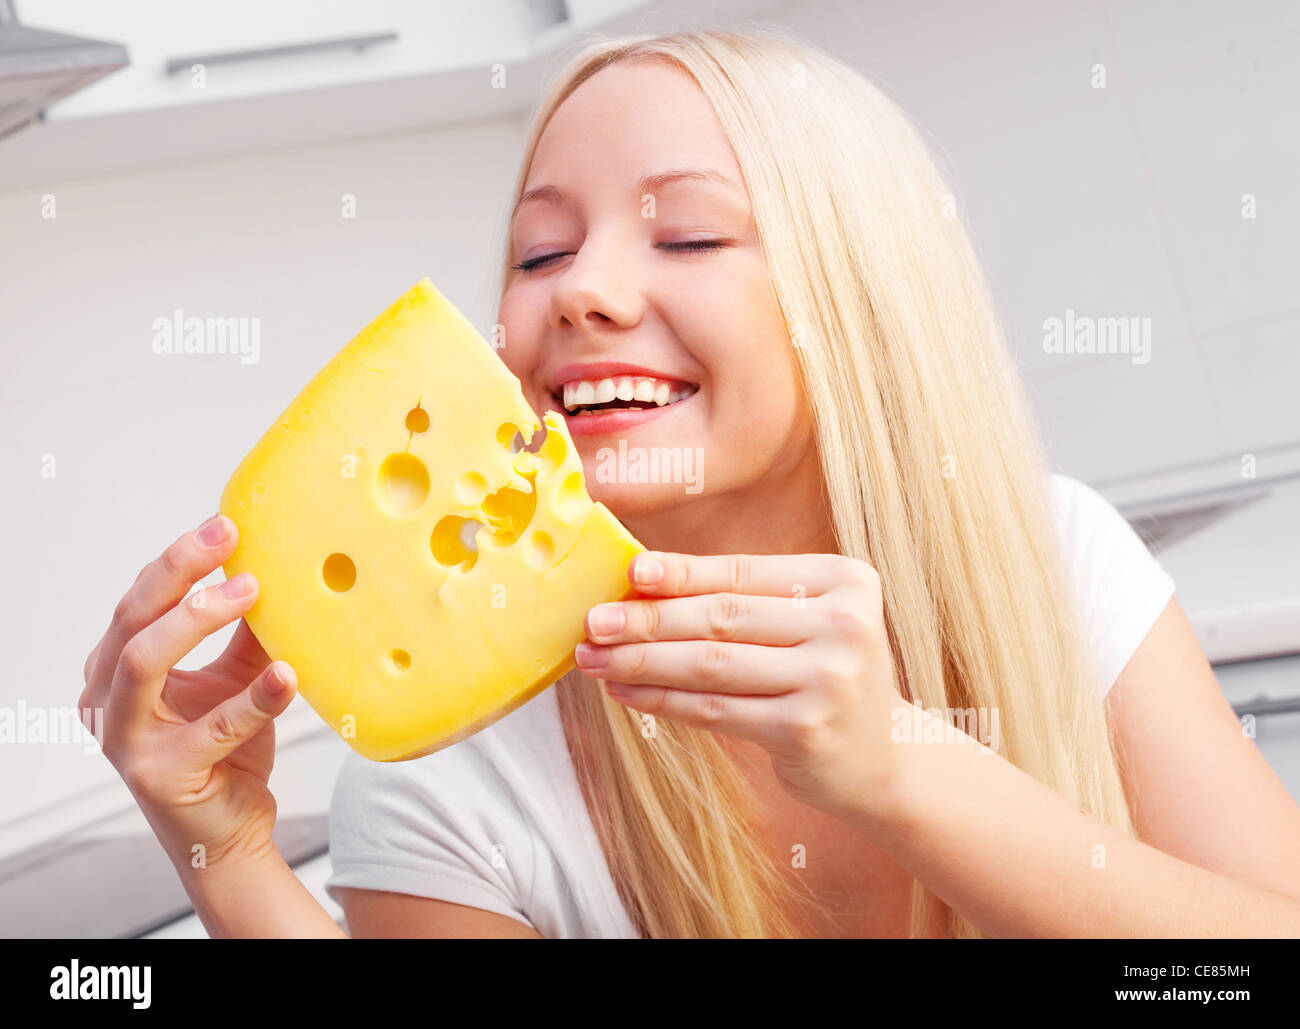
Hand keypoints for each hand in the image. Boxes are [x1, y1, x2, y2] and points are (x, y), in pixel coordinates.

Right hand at [82, 514, 296, 868]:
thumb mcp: (237, 675)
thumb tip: (276, 567)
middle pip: (131, 618)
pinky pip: (211, 727)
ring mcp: (126, 739)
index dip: (179, 559)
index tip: (225, 525)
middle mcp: (107, 699)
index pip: (139, 599)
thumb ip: (246, 629)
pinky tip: (287, 675)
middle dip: (179, 572)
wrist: (230, 830)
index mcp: (117, 669)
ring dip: (196, 618)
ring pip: (144, 660)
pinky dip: (253, 699)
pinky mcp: (161, 774)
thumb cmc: (227, 750)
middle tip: (227, 539)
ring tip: (252, 592)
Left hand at [575, 551, 903, 820]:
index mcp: (844, 581)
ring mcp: (828, 679)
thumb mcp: (808, 625)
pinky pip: (715, 710)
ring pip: (710, 664)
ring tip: (595, 658)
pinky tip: (626, 693)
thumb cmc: (828, 678)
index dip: (681, 572)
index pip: (743, 572)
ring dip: (642, 661)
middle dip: (648, 619)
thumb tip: (644, 586)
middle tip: (594, 621)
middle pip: (721, 617)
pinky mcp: (805, 729)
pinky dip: (663, 700)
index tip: (628, 573)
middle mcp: (844, 624)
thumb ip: (745, 601)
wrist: (886, 760)